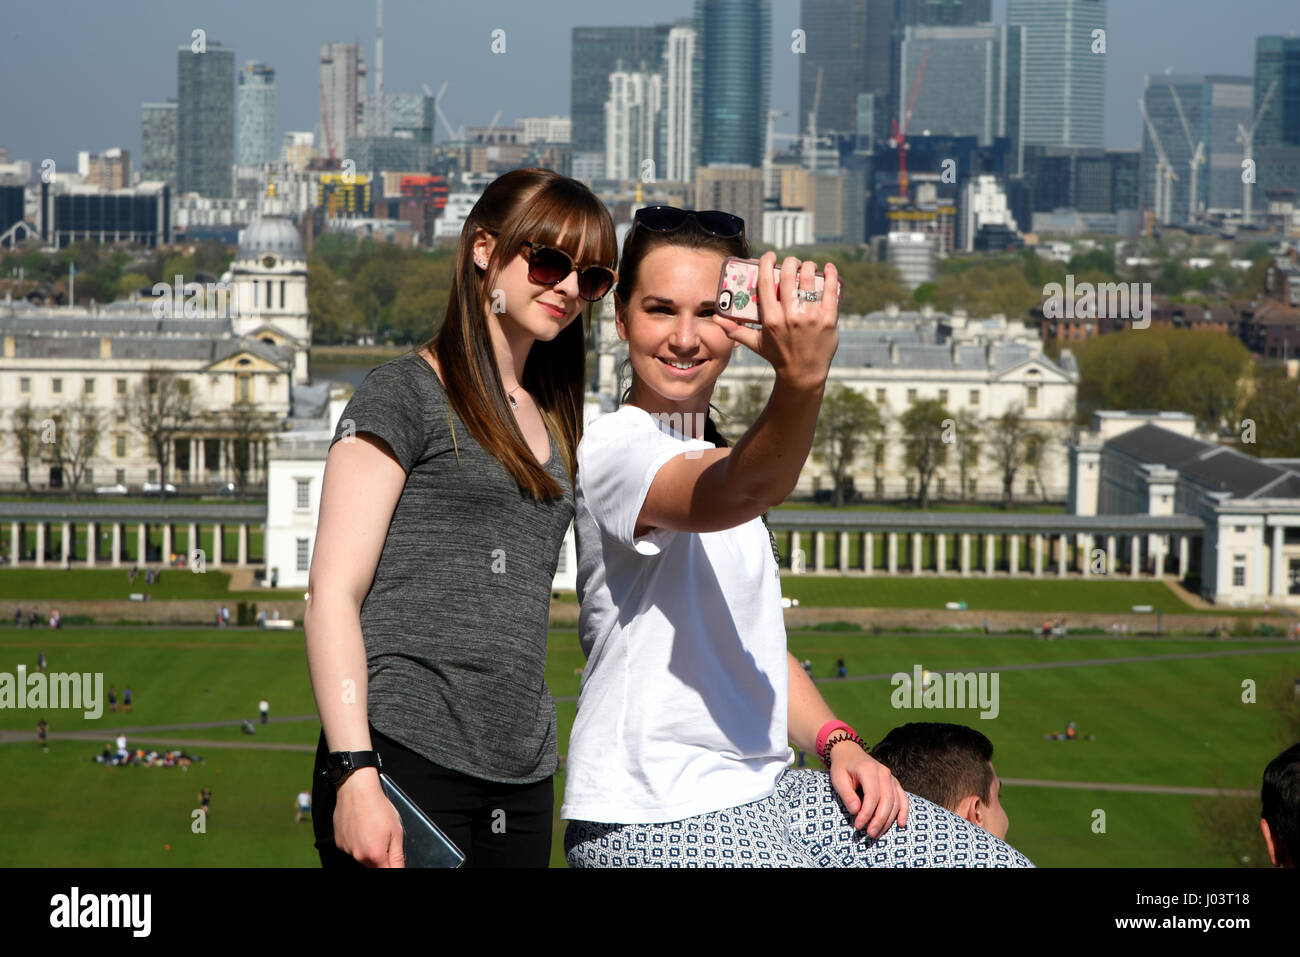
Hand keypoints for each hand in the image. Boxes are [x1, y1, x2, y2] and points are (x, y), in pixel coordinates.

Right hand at [332, 768, 404, 867]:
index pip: (386, 872)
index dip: (392, 867)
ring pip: (362, 857)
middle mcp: (359, 856)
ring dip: (368, 849)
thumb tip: (400, 869)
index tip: (393, 859)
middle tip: (384, 838)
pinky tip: (361, 827)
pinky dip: (357, 842)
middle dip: (381, 857)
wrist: (356, 790)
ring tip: (372, 829)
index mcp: (375, 855)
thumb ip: (398, 856)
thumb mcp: (396, 831)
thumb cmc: (378, 806)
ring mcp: (347, 849)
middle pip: (373, 866)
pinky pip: (351, 848)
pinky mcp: (339, 842)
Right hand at [711, 251, 839, 392]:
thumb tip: (715, 318)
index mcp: (770, 319)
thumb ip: (734, 329)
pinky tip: (829, 267)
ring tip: (808, 266)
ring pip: (809, 279)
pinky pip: (831, 290)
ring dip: (809, 266)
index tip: (769, 256)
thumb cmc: (778, 355)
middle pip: (789, 274)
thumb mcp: (755, 343)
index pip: (766, 281)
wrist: (804, 374)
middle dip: (790, 262)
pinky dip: (831, 275)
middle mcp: (789, 316)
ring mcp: (811, 317)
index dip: (766, 262)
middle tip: (792, 262)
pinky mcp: (828, 319)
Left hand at [828, 742, 908, 837]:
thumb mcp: (838, 779)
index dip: (867, 813)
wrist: (849, 752)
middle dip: (879, 820)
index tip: (858, 825)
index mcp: (868, 769)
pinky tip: (900, 823)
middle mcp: (883, 772)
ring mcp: (890, 777)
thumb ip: (847, 795)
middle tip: (870, 834)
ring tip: (878, 833)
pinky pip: (902, 797)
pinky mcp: (893, 782)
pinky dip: (903, 811)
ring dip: (888, 820)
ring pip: (896, 801)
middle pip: (887, 800)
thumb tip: (856, 811)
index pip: (872, 795)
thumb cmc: (842, 767)